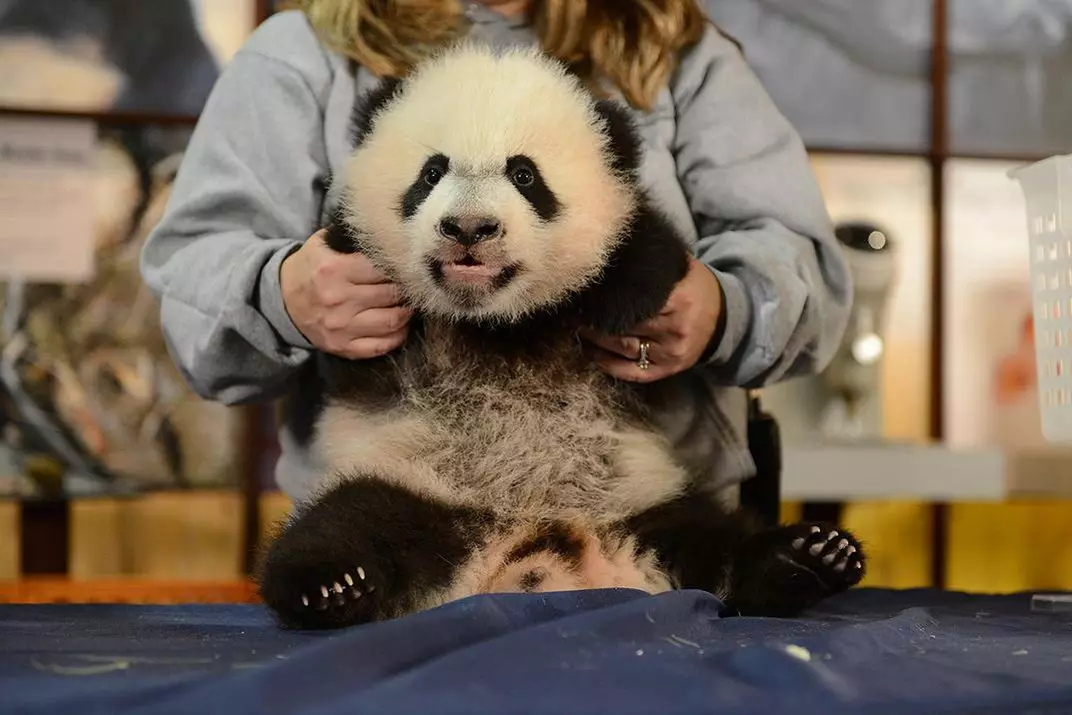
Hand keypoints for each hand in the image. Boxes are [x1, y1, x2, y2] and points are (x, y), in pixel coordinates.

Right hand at [280, 229, 411, 358]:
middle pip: (391, 294)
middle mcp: (338, 299)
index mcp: (334, 269)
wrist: (282, 301)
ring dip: (407, 312)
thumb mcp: (324, 244)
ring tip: (408, 302)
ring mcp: (341, 327)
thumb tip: (389, 232)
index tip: (406, 264)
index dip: (398, 265)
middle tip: (413, 284)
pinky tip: (400, 325)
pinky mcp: (343, 347)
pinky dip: (397, 336)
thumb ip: (354, 239)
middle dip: (406, 288)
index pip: (382, 267)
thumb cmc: (311, 268)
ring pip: (392, 321)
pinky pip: (381, 345)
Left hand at [580, 257, 722, 382]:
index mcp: (679, 300)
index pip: (633, 300)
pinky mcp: (666, 371)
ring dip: (594, 339)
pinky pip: (630, 372)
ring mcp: (670, 354)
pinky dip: (606, 364)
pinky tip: (590, 351)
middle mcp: (675, 330)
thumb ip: (652, 263)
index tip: (585, 290)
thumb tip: (614, 248)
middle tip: (572, 308)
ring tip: (575, 325)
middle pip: (624, 325)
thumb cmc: (694, 287)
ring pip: (622, 348)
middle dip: (595, 317)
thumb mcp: (680, 268)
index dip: (606, 297)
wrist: (724, 318)